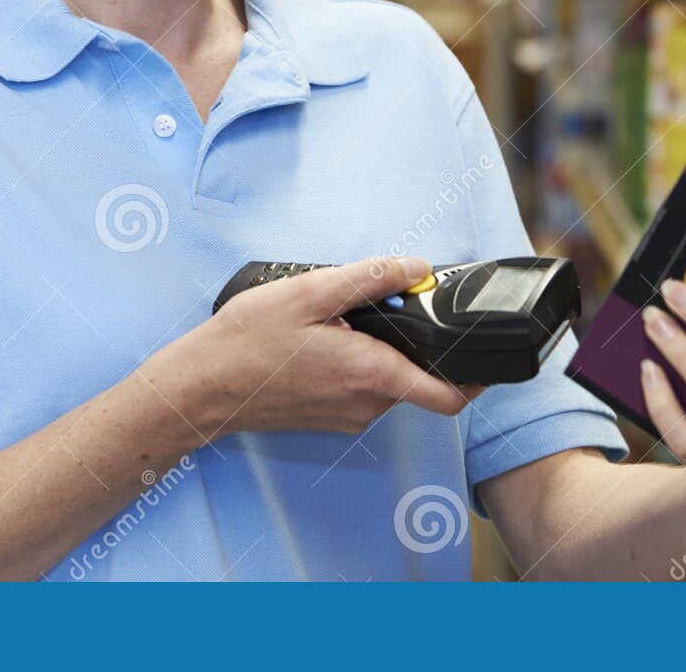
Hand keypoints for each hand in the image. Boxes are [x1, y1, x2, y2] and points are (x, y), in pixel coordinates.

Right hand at [150, 255, 479, 439]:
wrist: (202, 387)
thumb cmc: (248, 343)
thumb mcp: (311, 292)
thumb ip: (371, 277)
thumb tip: (417, 267)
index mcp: (372, 375)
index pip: (450, 395)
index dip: (477, 377)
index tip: (483, 351)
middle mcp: (366, 405)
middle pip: (416, 376)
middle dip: (411, 341)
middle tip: (384, 305)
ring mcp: (347, 416)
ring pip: (386, 380)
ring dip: (379, 350)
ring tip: (341, 319)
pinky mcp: (328, 418)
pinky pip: (360, 388)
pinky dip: (356, 363)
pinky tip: (322, 340)